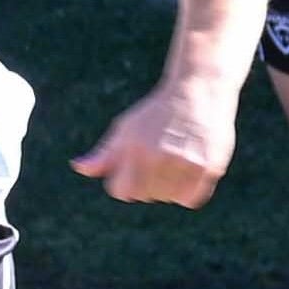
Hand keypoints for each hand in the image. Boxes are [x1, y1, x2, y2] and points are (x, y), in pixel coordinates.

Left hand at [75, 73, 237, 205]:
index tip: (134, 167)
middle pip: (145, 196)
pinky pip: (191, 199)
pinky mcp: (209, 167)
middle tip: (158, 158)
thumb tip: (79, 167)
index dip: (124, 181)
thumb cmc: (157, 112)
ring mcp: (187, 163)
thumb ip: (104, 153)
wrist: (199, 89)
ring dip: (168, 187)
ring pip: (168, 198)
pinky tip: (188, 171)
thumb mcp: (126, 127)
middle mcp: (161, 157)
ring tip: (174, 162)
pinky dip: (188, 192)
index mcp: (136, 148)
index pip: (121, 191)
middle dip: (147, 182)